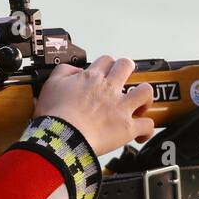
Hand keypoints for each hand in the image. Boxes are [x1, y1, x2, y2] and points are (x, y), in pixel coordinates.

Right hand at [33, 56, 154, 155]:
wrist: (61, 138)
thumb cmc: (54, 116)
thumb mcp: (50, 85)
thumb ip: (63, 72)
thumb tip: (75, 71)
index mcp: (91, 78)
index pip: (106, 60)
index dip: (106, 66)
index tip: (104, 74)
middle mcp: (109, 89)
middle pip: (127, 66)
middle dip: (127, 72)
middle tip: (122, 83)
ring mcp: (121, 108)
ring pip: (145, 91)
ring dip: (144, 97)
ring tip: (138, 106)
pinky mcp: (127, 128)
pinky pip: (147, 125)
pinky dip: (146, 130)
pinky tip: (140, 134)